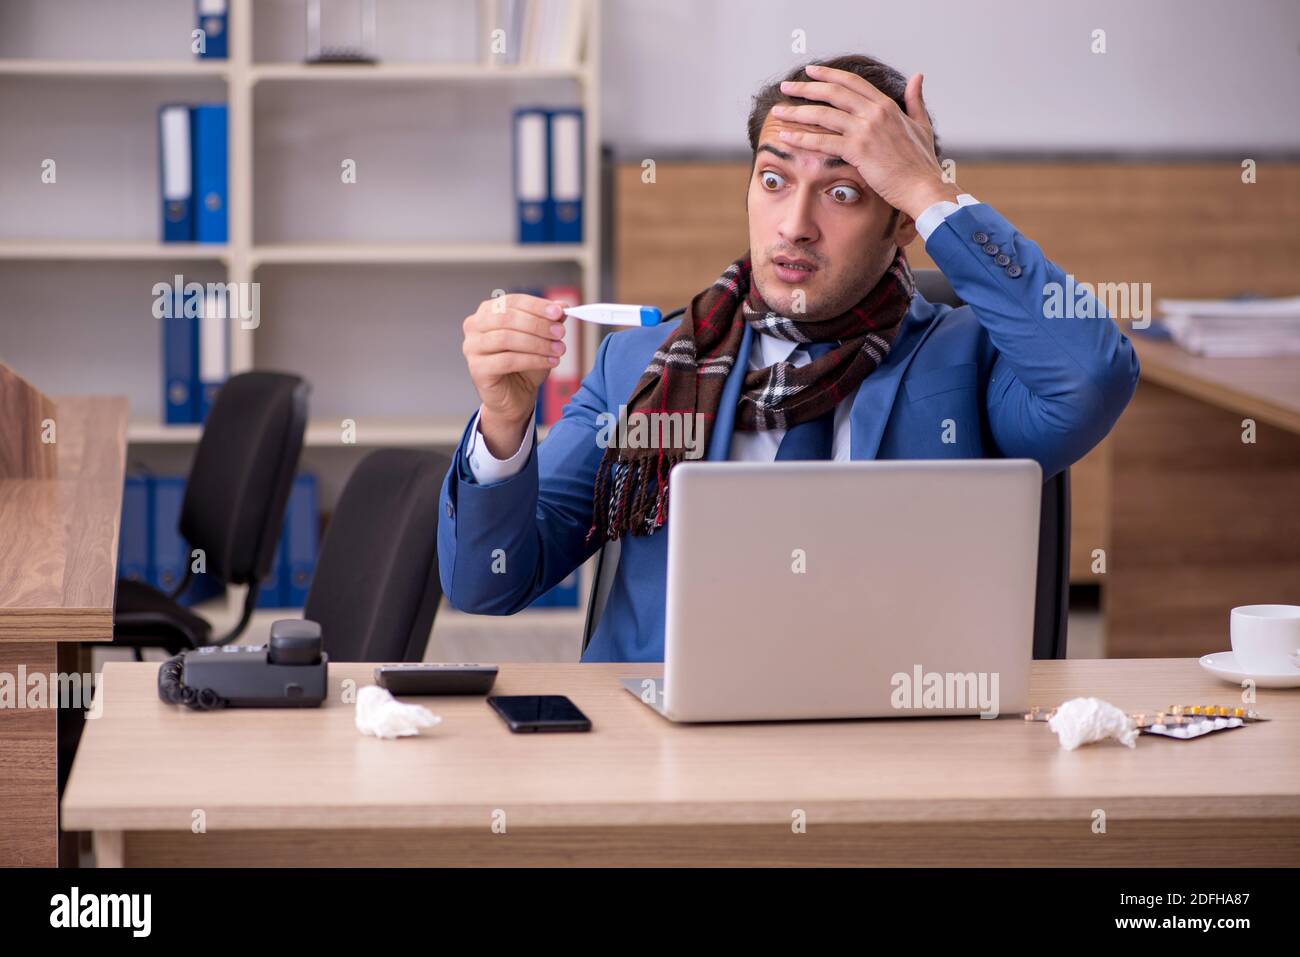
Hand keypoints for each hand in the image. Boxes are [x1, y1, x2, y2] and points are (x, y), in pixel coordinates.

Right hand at [462, 293, 566, 455]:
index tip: (559, 311)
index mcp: (488, 311)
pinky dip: (532, 360)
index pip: (512, 301)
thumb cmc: (524, 364)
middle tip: (560, 332)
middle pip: (507, 318)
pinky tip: (549, 361)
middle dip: (538, 324)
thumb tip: (562, 305)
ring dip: (537, 343)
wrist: (515, 396)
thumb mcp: (541, 338)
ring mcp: (472, 347)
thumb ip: (549, 320)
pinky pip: (507, 360)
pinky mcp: (477, 368)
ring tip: (558, 349)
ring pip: (506, 338)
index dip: (537, 305)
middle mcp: (475, 326)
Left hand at [771, 64, 957, 219]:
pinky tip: (786, 137)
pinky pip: (823, 141)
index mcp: (887, 105)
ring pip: (823, 115)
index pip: (851, 82)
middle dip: (805, 88)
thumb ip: (915, 100)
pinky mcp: (858, 151)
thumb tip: (917, 77)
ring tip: (778, 112)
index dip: (828, 75)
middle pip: (832, 93)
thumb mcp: (921, 125)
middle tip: (785, 86)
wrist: (923, 187)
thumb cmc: (922, 163)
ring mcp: (866, 130)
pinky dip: (802, 139)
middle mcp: (875, 113)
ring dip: (796, 112)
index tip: (810, 72)